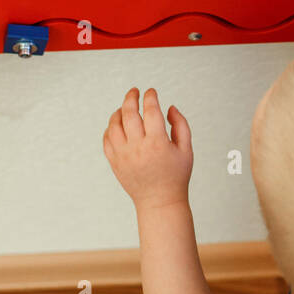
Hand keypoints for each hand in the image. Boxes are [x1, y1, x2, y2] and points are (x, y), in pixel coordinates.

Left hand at [103, 88, 193, 210]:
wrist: (159, 201)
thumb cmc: (176, 175)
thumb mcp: (186, 150)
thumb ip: (181, 125)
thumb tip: (169, 107)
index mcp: (158, 143)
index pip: (151, 110)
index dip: (150, 97)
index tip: (151, 91)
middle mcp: (138, 148)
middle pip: (129, 113)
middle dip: (131, 97)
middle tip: (135, 91)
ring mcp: (123, 156)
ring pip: (114, 125)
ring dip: (119, 112)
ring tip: (125, 107)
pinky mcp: (115, 163)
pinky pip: (106, 140)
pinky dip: (110, 128)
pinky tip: (118, 124)